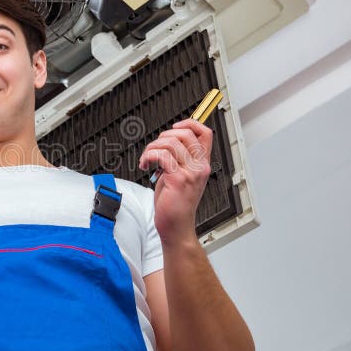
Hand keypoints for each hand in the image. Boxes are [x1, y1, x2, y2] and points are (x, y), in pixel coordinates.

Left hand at [138, 119, 212, 242]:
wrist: (176, 227)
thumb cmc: (175, 204)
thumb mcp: (181, 177)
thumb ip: (178, 159)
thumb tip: (166, 141)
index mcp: (202, 164)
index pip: (205, 133)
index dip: (189, 123)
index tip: (174, 127)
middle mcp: (199, 167)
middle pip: (185, 133)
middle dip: (163, 135)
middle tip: (154, 148)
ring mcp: (190, 173)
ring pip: (170, 142)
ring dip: (152, 147)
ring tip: (147, 159)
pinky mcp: (178, 179)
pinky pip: (161, 155)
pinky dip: (149, 156)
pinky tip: (145, 164)